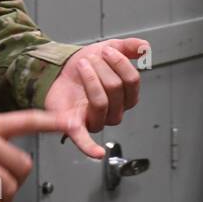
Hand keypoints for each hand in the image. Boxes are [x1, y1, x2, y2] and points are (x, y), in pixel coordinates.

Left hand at [44, 37, 148, 158]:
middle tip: (89, 59)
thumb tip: (145, 48)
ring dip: (90, 79)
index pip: (132, 81)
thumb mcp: (108, 50)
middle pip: (115, 88)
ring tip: (81, 66)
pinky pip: (85, 140)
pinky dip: (91, 147)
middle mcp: (114, 111)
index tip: (106, 51)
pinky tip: (97, 153)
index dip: (119, 63)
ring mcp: (96, 120)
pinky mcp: (75, 125)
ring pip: (100, 102)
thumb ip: (129, 48)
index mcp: (125, 96)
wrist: (57, 70)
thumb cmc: (84, 66)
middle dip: (101, 67)